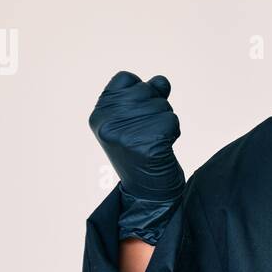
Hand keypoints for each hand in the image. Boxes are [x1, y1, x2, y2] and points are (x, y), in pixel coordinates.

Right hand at [88, 71, 185, 202]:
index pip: (125, 78)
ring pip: (162, 106)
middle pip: (147, 90)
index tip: (138, 116)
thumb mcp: (135, 118)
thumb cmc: (142, 151)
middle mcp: (107, 122)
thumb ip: (147, 94)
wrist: (147, 193)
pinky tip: (162, 148)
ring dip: (165, 122)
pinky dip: (173, 133)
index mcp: (98, 115)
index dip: (141, 92)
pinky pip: (171, 121)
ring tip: (153, 142)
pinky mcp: (146, 145)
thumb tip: (161, 81)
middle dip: (156, 108)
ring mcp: (125, 134)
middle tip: (147, 133)